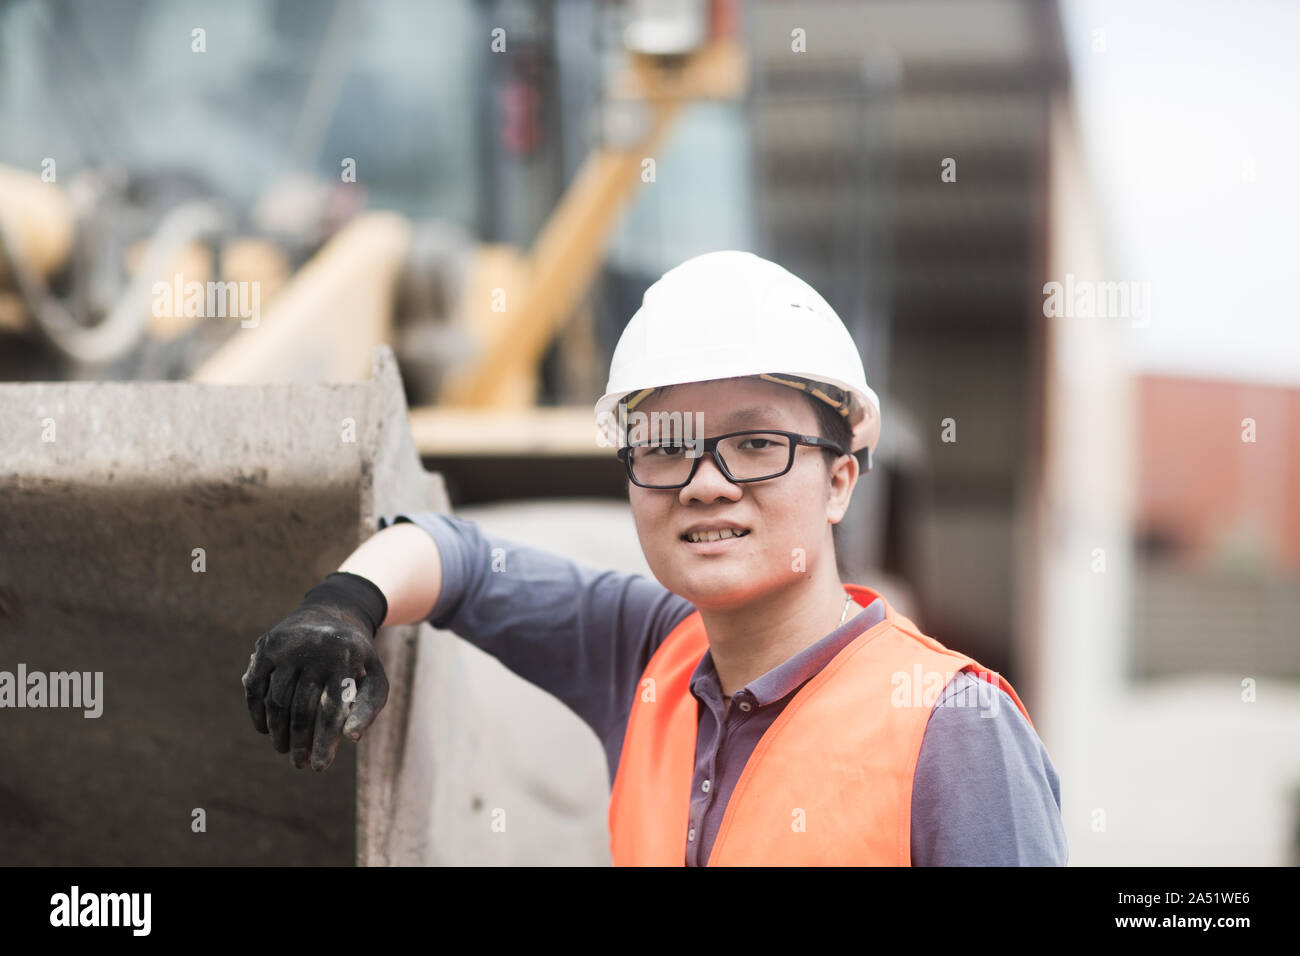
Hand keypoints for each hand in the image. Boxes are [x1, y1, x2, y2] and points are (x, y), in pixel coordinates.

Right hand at [242, 597, 388, 770]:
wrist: (333, 613)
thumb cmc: (356, 658)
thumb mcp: (374, 679)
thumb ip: (367, 709)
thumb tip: (351, 738)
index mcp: (346, 656)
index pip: (332, 709)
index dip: (324, 742)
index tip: (320, 768)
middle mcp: (315, 648)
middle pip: (302, 708)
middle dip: (299, 742)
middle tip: (299, 764)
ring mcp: (287, 646)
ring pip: (276, 701)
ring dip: (278, 732)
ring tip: (284, 749)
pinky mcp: (266, 647)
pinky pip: (255, 688)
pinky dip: (258, 713)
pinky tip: (265, 730)